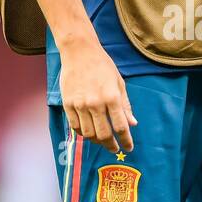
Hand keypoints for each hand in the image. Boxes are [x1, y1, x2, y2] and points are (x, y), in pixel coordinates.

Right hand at [59, 37, 136, 152]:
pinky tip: (89, 133)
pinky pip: (75, 127)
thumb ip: (125, 105)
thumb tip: (133, 123)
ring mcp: (80, 105)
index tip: (129, 148)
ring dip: (97, 141)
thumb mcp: (119, 83)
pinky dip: (83, 134)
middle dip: (111, 146)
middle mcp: (96, 103)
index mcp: (112, 98)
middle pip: (104, 134)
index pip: (121, 127)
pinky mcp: (68, 104)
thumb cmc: (102, 66)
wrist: (79, 52)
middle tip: (115, 149)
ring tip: (102, 141)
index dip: (126, 141)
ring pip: (89, 134)